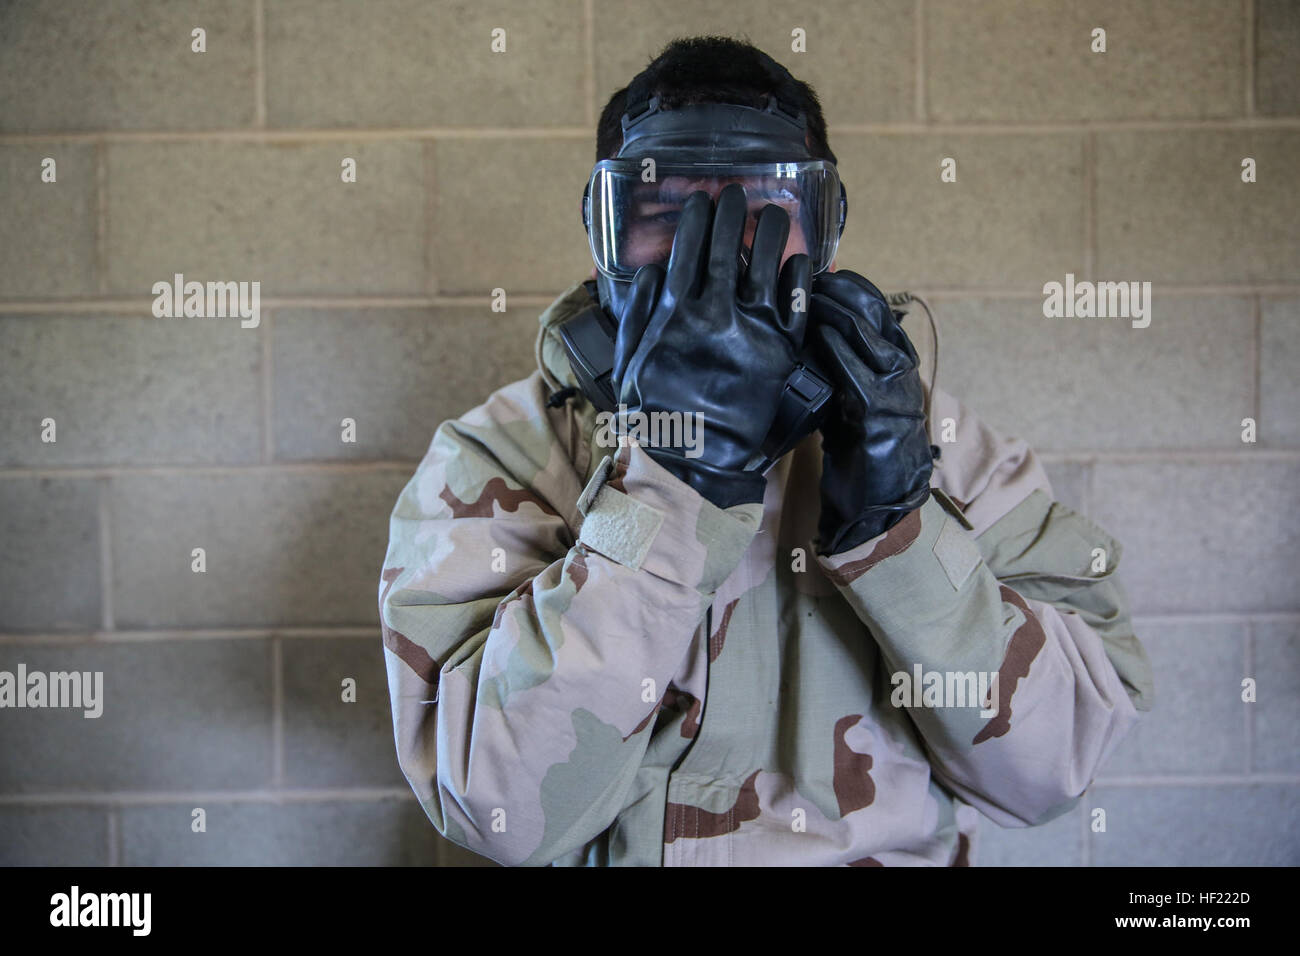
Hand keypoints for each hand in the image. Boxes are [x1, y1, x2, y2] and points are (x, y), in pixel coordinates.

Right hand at [612, 183, 811, 507]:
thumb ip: (639, 313)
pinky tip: (799, 259)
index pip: (686, 251)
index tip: (700, 202)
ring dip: (770, 234)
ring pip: (765, 266)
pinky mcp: (780, 352)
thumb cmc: (656, 415)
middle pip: (725, 249)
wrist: (694, 461)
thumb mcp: (630, 362)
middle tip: (734, 193)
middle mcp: (713, 313)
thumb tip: (651, 272)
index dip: (695, 221)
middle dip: (729, 214)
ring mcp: (750, 331)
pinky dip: (798, 278)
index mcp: (674, 313)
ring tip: (774, 213)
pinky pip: (796, 306)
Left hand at [809, 269, 933, 554]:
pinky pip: (861, 370)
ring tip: (809, 293)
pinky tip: (819, 332)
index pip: (877, 311)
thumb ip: (836, 366)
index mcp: (896, 363)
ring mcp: (896, 390)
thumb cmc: (860, 450)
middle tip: (809, 276)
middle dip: (842, 291)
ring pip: (870, 334)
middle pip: (875, 313)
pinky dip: (840, 348)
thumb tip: (804, 334)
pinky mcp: (882, 413)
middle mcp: (902, 370)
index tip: (819, 274)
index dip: (849, 289)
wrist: (880, 504)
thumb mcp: (847, 397)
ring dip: (838, 311)